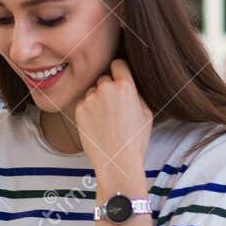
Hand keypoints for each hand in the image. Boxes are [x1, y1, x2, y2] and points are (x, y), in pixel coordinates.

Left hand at [74, 59, 153, 185]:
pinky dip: (88, 110)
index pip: (118, 64)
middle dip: (108, 88)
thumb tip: (129, 83)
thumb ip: (136, 93)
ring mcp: (90, 98)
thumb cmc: (135, 140)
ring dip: (97, 99)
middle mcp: (106, 88)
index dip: (119, 70)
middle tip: (113, 106)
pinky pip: (84, 103)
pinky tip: (97, 124)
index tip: (118, 77)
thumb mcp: (146, 112)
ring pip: (92, 91)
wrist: (117, 161)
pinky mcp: (79, 109)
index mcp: (126, 86)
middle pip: (104, 78)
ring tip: (105, 119)